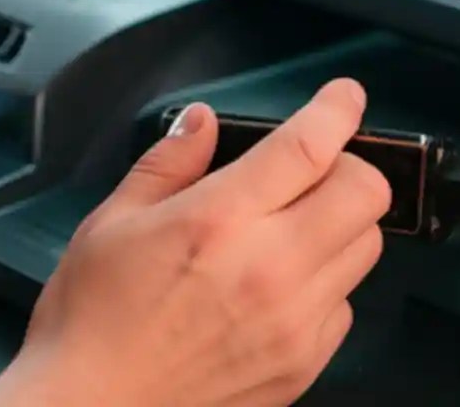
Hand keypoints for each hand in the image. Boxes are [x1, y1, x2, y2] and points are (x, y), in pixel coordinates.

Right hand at [0, 80, 390, 406]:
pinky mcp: (304, 362)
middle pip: (365, 193)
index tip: (344, 97)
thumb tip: (200, 122)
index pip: (309, 146)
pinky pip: (346, 304)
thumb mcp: (111, 222)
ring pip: (367, 247)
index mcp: (219, 219)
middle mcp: (270, 267)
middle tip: (314, 168)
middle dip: (349, 166)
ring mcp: (294, 320)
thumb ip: (168, 164)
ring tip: (292, 227)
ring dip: (341, 222)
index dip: (337, 109)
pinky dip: (327, 282)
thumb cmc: (92, 319)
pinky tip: (279, 284)